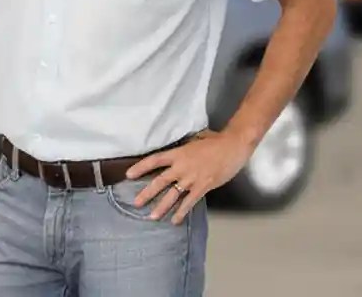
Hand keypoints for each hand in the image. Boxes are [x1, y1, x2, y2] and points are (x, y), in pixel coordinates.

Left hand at [124, 129, 252, 224]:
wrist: (233, 147)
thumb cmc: (215, 141)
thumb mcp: (194, 140)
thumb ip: (183, 148)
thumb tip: (176, 152)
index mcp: (178, 153)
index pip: (154, 160)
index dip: (140, 167)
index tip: (129, 175)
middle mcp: (181, 167)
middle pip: (160, 181)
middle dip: (147, 193)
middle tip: (136, 203)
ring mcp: (192, 179)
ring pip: (173, 195)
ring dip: (162, 207)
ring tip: (152, 216)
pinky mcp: (203, 187)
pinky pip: (189, 202)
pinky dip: (181, 212)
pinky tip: (174, 220)